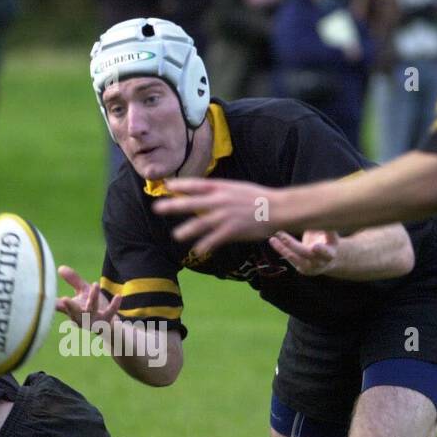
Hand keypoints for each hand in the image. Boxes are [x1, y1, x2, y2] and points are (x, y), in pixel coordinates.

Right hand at [55, 266, 122, 328]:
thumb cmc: (92, 307)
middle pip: (73, 312)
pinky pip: (111, 312)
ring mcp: (93, 320)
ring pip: (91, 309)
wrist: (109, 326)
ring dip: (93, 297)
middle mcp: (80, 317)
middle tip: (64, 299)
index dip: (51, 304)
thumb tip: (59, 268)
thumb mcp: (83, 292)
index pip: (59, 306)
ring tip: (95, 284)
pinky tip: (119, 296)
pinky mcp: (106, 321)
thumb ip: (73, 280)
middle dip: (69, 306)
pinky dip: (115, 305)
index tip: (44, 298)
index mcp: (71, 311)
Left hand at [153, 178, 284, 253]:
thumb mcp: (238, 188)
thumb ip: (222, 191)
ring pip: (200, 223)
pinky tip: (197, 251)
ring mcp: (225, 216)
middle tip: (157, 208)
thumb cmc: (259, 199)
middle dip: (173, 205)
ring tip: (176, 235)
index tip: (167, 186)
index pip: (196, 185)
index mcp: (222, 188)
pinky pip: (214, 239)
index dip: (180, 186)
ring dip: (187, 230)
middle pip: (192, 203)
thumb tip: (207, 193)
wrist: (279, 208)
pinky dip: (205, 245)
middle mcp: (221, 200)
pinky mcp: (232, 230)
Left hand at [269, 230, 340, 275]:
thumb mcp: (331, 236)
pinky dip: (280, 249)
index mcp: (330, 254)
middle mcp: (319, 263)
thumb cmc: (328, 242)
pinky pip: (289, 258)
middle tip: (281, 234)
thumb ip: (327, 228)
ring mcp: (308, 267)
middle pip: (305, 254)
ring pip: (294, 258)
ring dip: (282, 248)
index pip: (326, 253)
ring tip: (273, 238)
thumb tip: (322, 215)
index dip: (321, 251)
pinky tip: (273, 240)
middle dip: (292, 245)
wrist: (326, 260)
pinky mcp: (299, 267)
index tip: (315, 246)